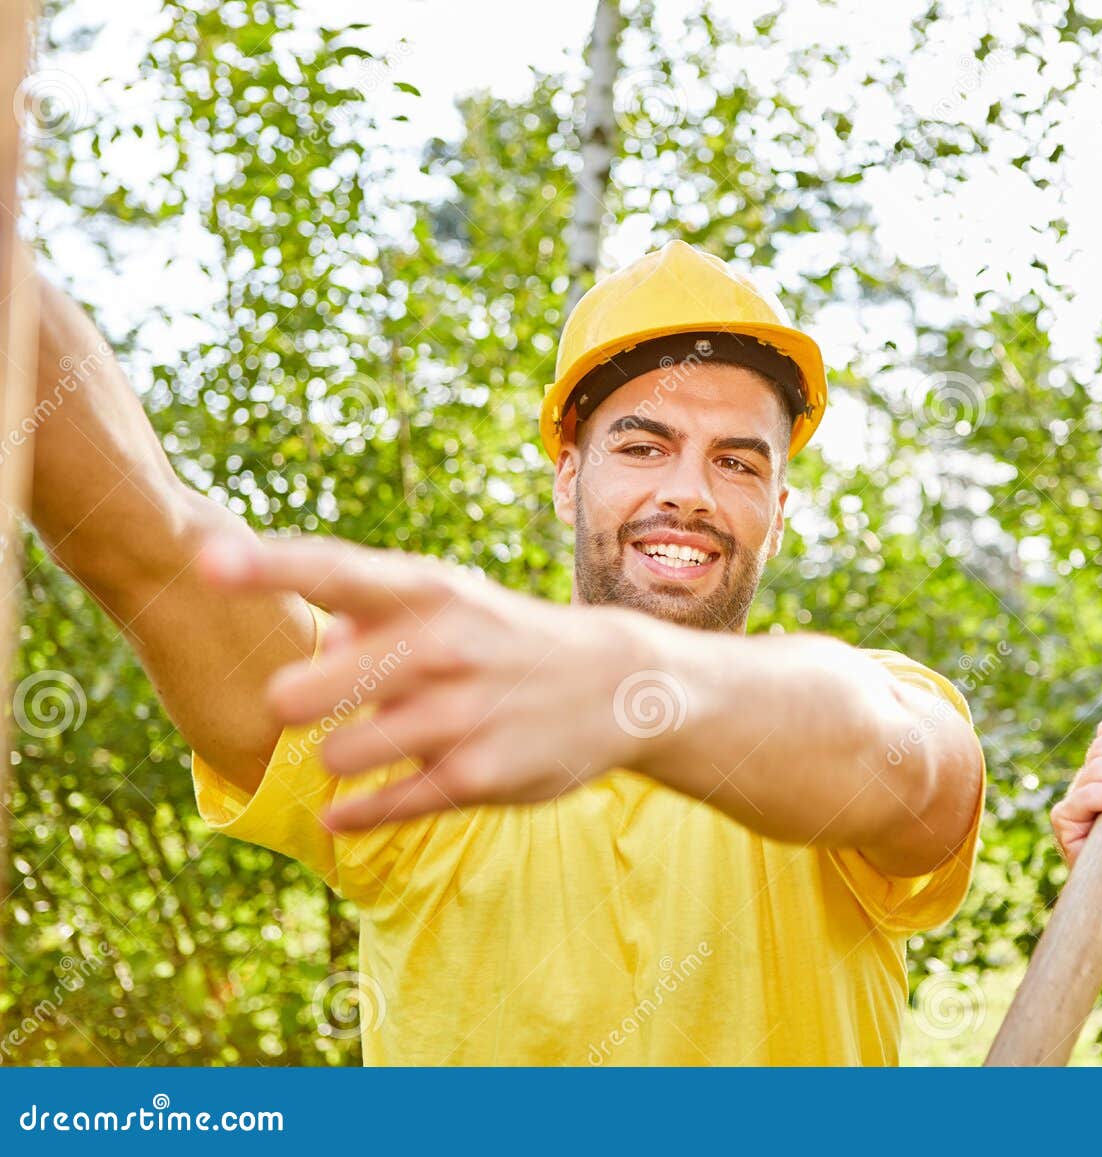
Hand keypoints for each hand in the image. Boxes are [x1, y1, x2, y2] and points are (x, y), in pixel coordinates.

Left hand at [198, 532, 661, 830]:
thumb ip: (365, 612)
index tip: (205, 563)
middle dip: (293, 704)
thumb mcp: (448, 603)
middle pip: (307, 692)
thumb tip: (317, 641)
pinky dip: (354, 810)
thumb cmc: (505, 637)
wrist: (617, 684)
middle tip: (304, 704)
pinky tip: (348, 806)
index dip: (266, 569)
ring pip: (340, 756)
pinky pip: (382, 806)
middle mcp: (443, 647)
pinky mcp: (479, 778)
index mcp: (428, 592)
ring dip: (340, 757)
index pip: (335, 572)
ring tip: (376, 742)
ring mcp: (462, 715)